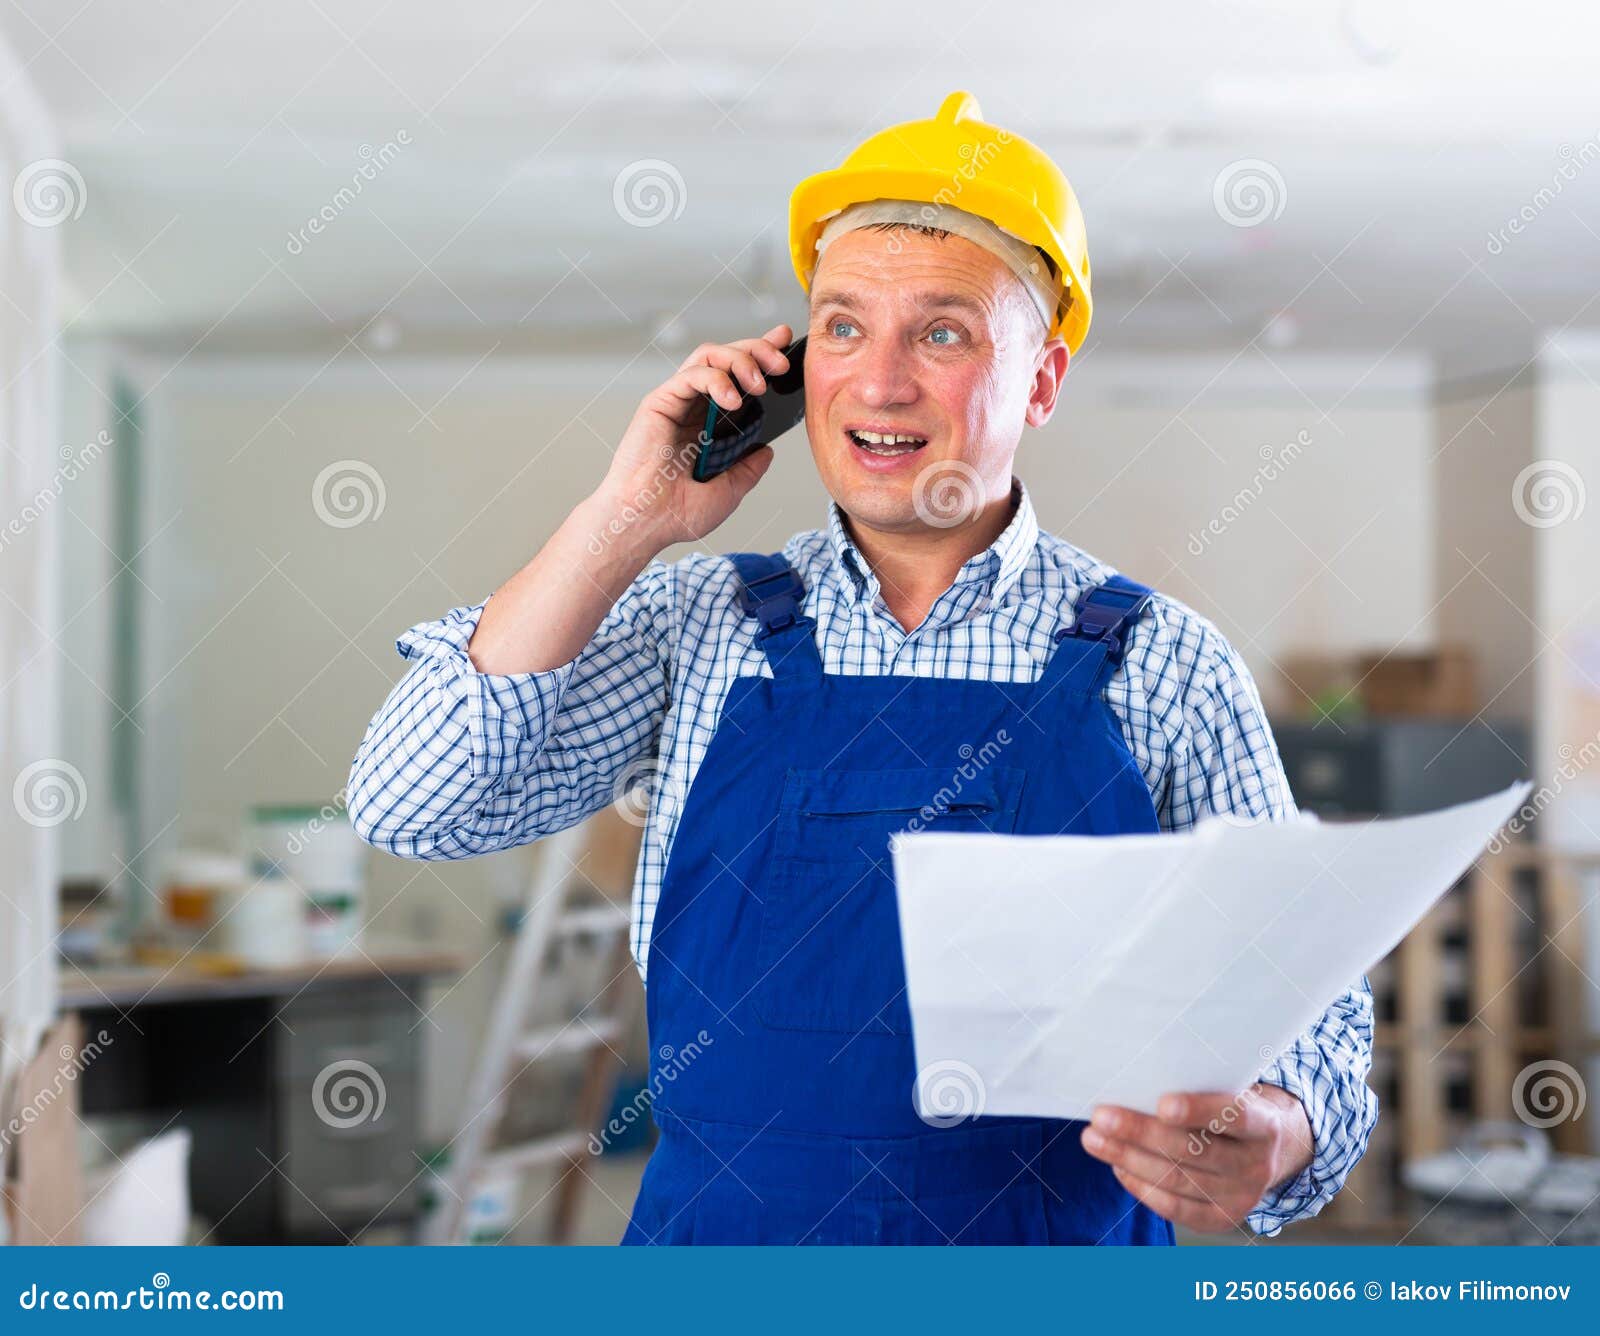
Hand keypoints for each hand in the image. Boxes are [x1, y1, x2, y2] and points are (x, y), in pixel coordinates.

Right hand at [592, 323, 793, 552]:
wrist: (646, 524)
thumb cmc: (677, 513)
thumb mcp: (729, 491)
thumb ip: (749, 468)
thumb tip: (768, 450)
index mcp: (709, 423)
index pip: (737, 377)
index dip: (761, 355)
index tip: (786, 344)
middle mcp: (692, 407)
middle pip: (727, 356)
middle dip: (759, 350)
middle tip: (781, 365)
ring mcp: (676, 401)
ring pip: (710, 354)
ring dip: (741, 360)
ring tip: (760, 384)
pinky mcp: (661, 402)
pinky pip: (692, 374)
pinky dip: (717, 379)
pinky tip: (734, 400)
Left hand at [1080, 1085, 1313, 1233]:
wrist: (1275, 1147)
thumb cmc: (1234, 1106)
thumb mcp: (1233, 1088)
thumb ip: (1199, 1084)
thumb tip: (1138, 1075)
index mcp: (1266, 1124)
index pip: (1234, 1116)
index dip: (1198, 1111)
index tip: (1161, 1103)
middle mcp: (1258, 1164)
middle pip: (1194, 1150)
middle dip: (1141, 1132)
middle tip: (1101, 1116)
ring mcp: (1242, 1196)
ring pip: (1177, 1179)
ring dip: (1128, 1159)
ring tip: (1095, 1140)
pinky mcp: (1222, 1219)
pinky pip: (1176, 1209)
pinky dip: (1142, 1187)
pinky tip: (1118, 1167)